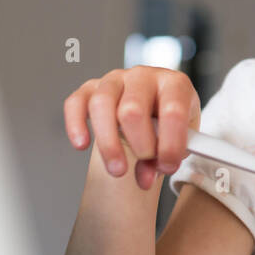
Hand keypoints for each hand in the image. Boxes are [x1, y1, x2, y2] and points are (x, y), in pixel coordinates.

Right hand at [63, 66, 201, 189]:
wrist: (156, 109)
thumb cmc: (170, 122)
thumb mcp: (178, 139)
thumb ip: (163, 159)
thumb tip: (145, 178)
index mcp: (174, 84)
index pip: (173, 110)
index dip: (171, 144)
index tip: (168, 166)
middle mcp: (143, 76)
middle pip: (133, 109)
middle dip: (141, 145)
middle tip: (146, 163)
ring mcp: (115, 79)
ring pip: (102, 104)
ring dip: (108, 143)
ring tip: (117, 170)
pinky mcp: (90, 88)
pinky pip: (76, 102)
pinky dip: (75, 124)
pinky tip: (82, 145)